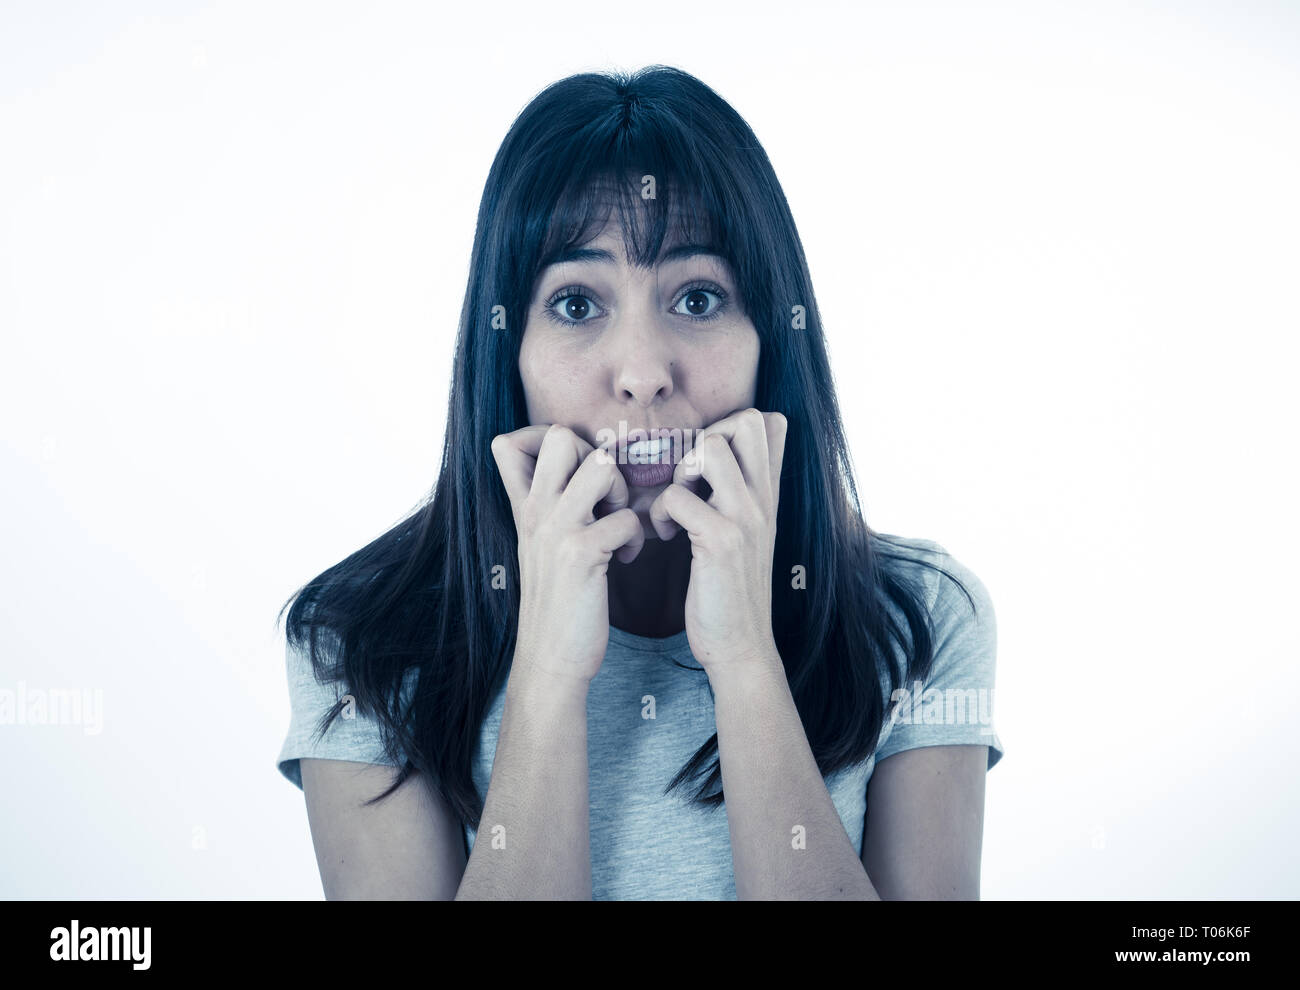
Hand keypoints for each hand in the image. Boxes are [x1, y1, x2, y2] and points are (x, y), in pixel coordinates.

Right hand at [491, 424, 645, 686]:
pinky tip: (625, 559)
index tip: (572, 471)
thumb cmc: (556, 600)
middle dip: (595, 456)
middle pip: (560, 436)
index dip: (544, 438)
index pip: (509, 441)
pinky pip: (626, 517)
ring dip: (622, 490)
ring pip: (600, 464)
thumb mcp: (537, 546)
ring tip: (618, 522)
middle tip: (604, 497)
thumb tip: (565, 471)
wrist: (550, 657)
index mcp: (523, 508)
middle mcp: (534, 512)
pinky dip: (635, 536)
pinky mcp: (581, 554)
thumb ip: (543, 507)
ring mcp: (555, 530)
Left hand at [647, 408, 787, 675]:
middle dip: (705, 435)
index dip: (727, 427)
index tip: (703, 464)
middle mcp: (764, 499)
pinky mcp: (721, 541)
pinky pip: (678, 497)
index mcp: (768, 495)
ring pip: (712, 445)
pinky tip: (664, 535)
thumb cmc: (731, 589)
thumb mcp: (749, 534)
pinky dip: (660, 512)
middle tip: (689, 476)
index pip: (769, 422)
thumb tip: (726, 468)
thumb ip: (743, 495)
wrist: (740, 647)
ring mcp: (746, 517)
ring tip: (676, 502)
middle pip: (747, 419)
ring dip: (680, 467)